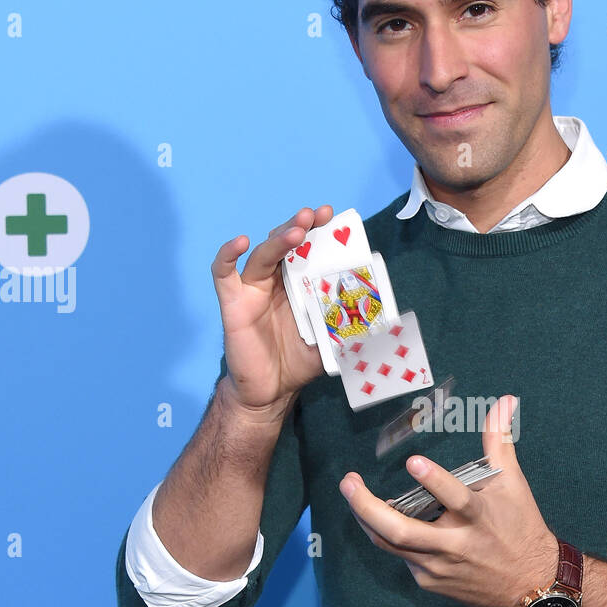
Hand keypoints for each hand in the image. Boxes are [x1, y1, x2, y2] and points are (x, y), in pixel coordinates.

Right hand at [211, 206, 333, 411]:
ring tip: (297, 231)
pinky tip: (241, 241)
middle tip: (316, 215)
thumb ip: (351, 326)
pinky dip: (227, 254)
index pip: (308, 249)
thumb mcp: (332, 341)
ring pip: (262, 254)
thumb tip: (384, 320)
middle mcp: (275, 280)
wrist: (270, 391)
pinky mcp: (232, 302)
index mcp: (299, 284)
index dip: (318, 230)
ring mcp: (252, 289)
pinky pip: (223, 273)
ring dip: (278, 239)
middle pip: (284, 243)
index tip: (332, 215)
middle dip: (300, 225)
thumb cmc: (298, 362)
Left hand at [338, 395, 558, 606]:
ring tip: (352, 493)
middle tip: (348, 482)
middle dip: (367, 507)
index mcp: (479, 517)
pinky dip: (389, 535)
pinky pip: (401, 556)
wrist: (530, 584)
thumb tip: (505, 399)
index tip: (413, 461)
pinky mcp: (430, 581)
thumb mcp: (512, 483)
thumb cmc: (520, 527)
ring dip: (366, 518)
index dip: (434, 481)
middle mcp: (455, 545)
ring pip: (390, 544)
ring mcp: (438, 566)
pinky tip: (382, 518)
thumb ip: (499, 440)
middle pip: (402, 531)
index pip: (455, 498)